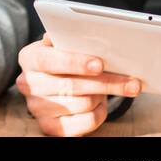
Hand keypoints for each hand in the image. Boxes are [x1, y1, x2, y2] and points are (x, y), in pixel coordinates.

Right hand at [16, 35, 140, 136]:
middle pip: (71, 85)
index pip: (50, 60)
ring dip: (101, 96)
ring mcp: (37, 108)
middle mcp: (28, 84)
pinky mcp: (49, 127)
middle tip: (132, 83)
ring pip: (82, 104)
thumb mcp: (59, 47)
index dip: (76, 62)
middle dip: (105, 82)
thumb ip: (67, 39)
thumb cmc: (61, 63)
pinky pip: (85, 122)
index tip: (100, 64)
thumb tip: (80, 33)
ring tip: (106, 89)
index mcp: (29, 58)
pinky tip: (100, 104)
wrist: (51, 88)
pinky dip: (99, 113)